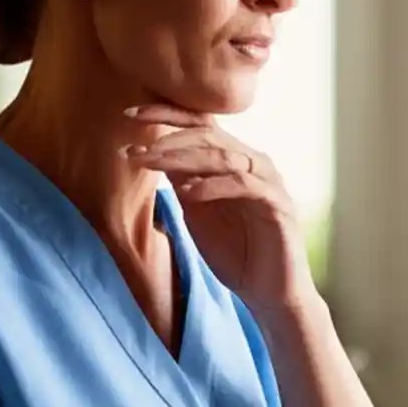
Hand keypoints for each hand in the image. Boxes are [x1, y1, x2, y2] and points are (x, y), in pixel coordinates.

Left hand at [122, 104, 318, 312]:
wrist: (269, 292)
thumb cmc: (236, 252)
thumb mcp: (197, 212)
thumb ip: (182, 182)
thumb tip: (151, 152)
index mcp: (234, 161)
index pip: (201, 125)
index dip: (166, 114)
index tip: (128, 114)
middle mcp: (253, 164)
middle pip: (210, 136)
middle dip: (168, 142)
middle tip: (134, 152)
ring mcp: (268, 182)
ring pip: (225, 156)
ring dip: (184, 159)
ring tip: (152, 165)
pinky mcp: (279, 205)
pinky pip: (245, 185)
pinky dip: (214, 185)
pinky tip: (187, 193)